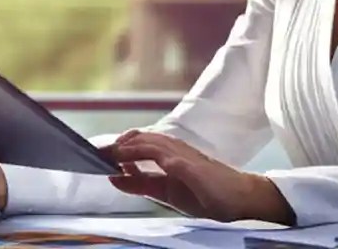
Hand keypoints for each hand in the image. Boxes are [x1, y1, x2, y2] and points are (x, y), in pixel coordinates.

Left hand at [103, 130, 293, 223]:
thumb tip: (115, 178)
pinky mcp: (191, 166)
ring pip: (151, 142)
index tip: (98, 154)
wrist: (241, 199)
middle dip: (117, 144)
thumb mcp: (167, 192)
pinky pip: (166, 158)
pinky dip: (147, 157)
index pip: (139, 145)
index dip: (117, 148)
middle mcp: (175, 150)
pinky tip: (130, 161)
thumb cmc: (207, 193)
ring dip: (128, 146)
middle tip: (97, 152)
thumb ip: (142, 183)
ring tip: (109, 152)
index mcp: (169, 155)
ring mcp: (184, 156)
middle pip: (141, 138)